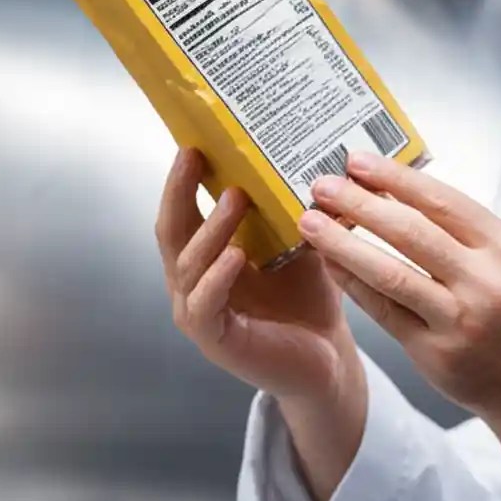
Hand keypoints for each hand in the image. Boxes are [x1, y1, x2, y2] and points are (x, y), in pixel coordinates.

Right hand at [156, 148, 361, 401]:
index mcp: (206, 257)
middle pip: (172, 231)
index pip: (183, 212)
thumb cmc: (308, 300)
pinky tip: (235, 256)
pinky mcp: (216, 340)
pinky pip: (206, 304)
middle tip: (195, 156)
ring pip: (190, 264)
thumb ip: (292, 211)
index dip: (182, 179)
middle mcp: (193, 283)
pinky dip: (217, 278)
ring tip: (235, 198)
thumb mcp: (299, 245)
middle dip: (180, 191)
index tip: (193, 141)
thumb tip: (306, 159)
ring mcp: (200, 312)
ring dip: (211, 228)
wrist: (328, 358)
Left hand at [298, 150, 500, 420]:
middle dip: (360, 203)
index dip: (395, 178)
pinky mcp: (435, 354)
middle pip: (410, 231)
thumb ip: (462, 232)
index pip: (442, 201)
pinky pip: (384, 311)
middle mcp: (485, 281)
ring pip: (389, 273)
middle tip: (323, 185)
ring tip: (311, 222)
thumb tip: (397, 192)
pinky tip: (332, 265)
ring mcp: (459, 320)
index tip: (357, 161)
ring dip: (343, 244)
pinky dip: (354, 284)